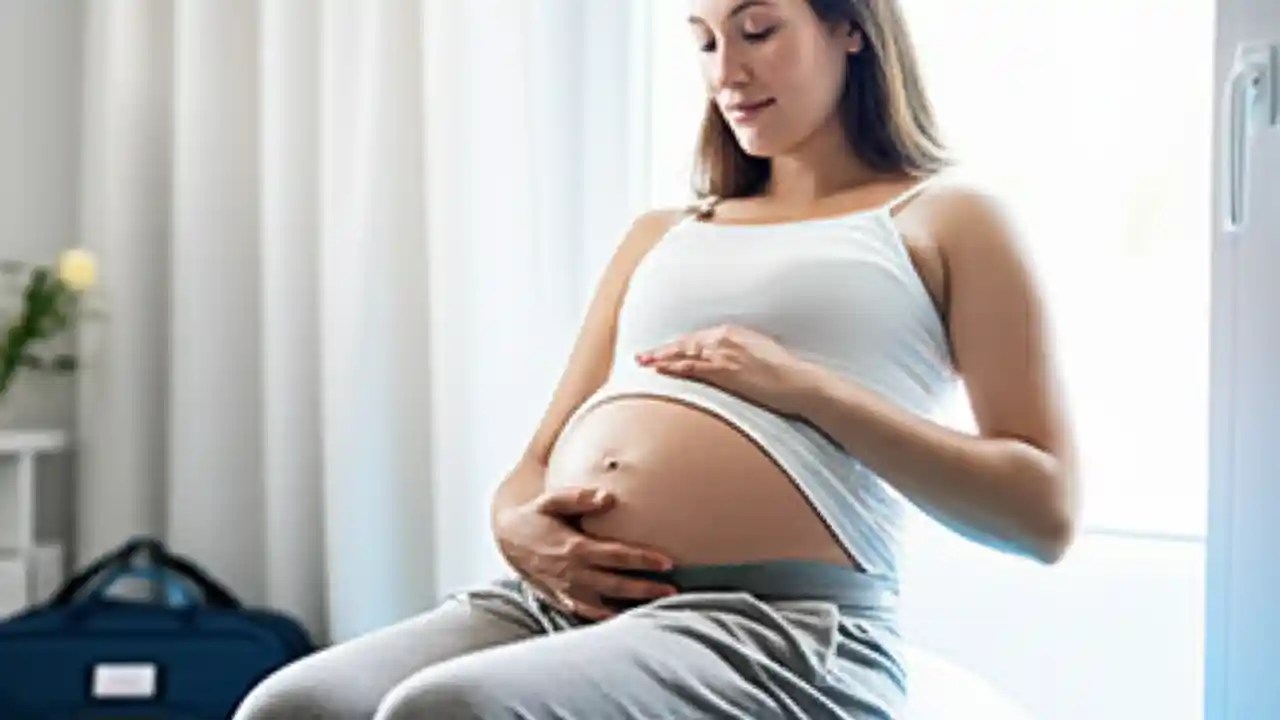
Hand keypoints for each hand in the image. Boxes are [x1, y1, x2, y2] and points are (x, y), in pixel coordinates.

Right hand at [494, 486, 679, 620]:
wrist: (507, 538)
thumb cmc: (535, 516)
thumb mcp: (550, 500)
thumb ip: (579, 497)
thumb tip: (608, 497)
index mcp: (574, 548)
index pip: (616, 556)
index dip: (643, 559)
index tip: (667, 562)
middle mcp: (573, 574)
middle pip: (616, 585)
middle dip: (646, 589)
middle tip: (673, 591)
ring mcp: (568, 591)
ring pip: (605, 606)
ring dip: (631, 607)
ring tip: (659, 608)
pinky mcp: (563, 600)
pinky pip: (589, 615)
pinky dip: (609, 618)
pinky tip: (628, 619)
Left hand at [635, 324, 817, 416]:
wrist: (799, 383)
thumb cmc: (785, 373)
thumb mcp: (761, 353)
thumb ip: (742, 352)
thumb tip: (733, 361)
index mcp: (734, 332)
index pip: (698, 338)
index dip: (678, 345)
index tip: (663, 350)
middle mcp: (725, 338)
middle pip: (686, 343)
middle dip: (662, 350)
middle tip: (642, 357)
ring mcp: (724, 353)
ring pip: (684, 354)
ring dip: (660, 359)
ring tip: (643, 364)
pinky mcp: (724, 370)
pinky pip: (691, 368)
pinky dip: (672, 368)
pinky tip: (659, 371)